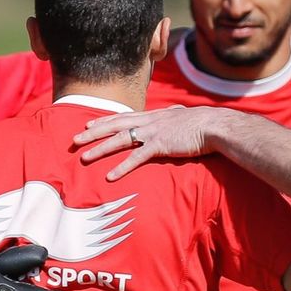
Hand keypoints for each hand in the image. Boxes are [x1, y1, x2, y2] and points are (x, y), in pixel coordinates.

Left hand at [73, 106, 226, 180]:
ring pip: (119, 140)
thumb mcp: (182, 117)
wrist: (214, 126)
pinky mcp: (160, 146)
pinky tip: (110, 176)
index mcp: (153, 116)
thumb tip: (173, 114)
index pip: (123, 117)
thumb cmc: (202, 124)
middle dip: (93, 132)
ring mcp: (153, 133)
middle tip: (75, 139)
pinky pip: (136, 158)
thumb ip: (172, 117)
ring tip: (84, 157)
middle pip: (115, 126)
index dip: (104, 120)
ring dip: (100, 149)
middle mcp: (149, 122)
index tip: (89, 123)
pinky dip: (121, 167)